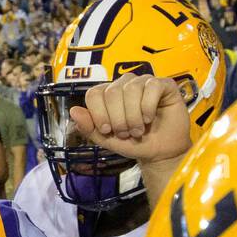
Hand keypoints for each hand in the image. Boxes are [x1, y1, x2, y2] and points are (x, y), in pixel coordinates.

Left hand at [70, 74, 190, 165]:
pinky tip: (150, 118)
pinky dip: (149, 107)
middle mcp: (125, 84)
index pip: (94, 94)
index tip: (108, 130)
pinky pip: (152, 87)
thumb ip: (90, 127)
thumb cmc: (135, 144)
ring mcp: (144, 82)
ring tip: (139, 130)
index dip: (99, 114)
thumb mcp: (108, 140)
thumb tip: (73, 111)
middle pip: (112, 92)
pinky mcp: (163, 85)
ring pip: (131, 89)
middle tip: (127, 133)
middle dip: (119, 119)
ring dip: (134, 116)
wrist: (160, 154)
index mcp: (108, 94)